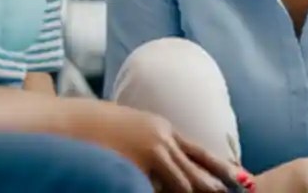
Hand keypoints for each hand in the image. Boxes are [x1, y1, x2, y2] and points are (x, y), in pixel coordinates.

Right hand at [75, 102, 238, 191]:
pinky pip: (156, 190)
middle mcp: (160, 139)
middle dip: (216, 186)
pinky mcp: (133, 168)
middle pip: (196, 169)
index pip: (199, 150)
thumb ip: (150, 143)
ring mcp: (148, 154)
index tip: (241, 176)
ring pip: (182, 183)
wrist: (65, 121)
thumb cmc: (91, 126)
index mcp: (161, 128)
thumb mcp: (129, 128)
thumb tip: (162, 160)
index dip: (221, 165)